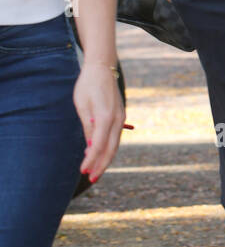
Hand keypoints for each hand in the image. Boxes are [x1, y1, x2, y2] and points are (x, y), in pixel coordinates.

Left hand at [74, 61, 125, 182]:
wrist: (102, 67)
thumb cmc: (88, 84)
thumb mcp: (82, 106)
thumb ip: (88, 127)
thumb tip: (89, 147)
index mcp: (106, 117)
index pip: (98, 145)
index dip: (91, 160)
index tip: (82, 171)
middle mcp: (117, 119)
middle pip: (111, 149)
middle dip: (101, 165)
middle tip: (91, 178)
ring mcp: (121, 118)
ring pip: (115, 144)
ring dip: (106, 159)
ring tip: (96, 171)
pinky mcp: (120, 116)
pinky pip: (115, 137)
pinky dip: (109, 148)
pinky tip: (100, 155)